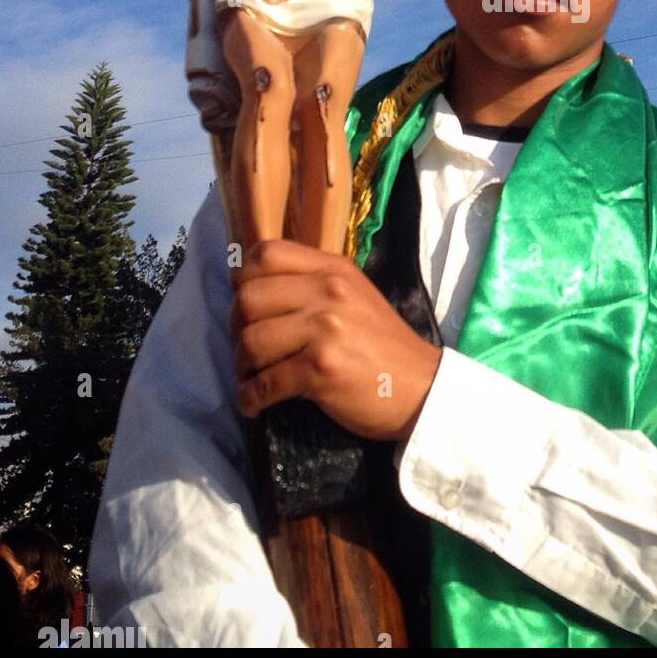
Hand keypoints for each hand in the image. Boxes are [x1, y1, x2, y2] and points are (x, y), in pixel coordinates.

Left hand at [230, 240, 443, 440]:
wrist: (420, 387)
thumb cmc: (382, 344)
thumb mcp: (353, 295)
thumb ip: (312, 283)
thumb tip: (251, 289)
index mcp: (333, 268)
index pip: (265, 254)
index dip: (243, 280)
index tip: (248, 306)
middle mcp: (328, 291)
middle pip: (248, 299)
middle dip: (236, 329)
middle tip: (247, 349)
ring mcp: (325, 329)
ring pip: (250, 342)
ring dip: (242, 367)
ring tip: (252, 378)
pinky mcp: (321, 369)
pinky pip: (264, 383)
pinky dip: (250, 398)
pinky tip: (255, 404)